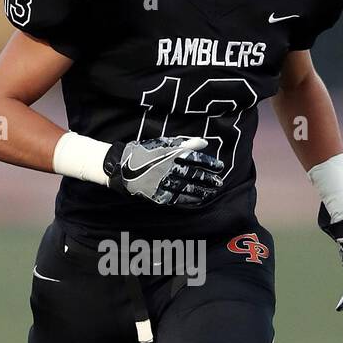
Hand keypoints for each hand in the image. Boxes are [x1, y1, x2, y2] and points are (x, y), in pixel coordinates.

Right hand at [104, 135, 224, 207]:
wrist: (122, 167)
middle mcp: (168, 168)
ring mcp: (162, 182)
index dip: (208, 163)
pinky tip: (198, 200)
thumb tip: (204, 142)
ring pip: (187, 187)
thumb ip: (184, 143)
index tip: (220, 166)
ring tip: (212, 192)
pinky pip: (176, 198)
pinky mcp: (157, 193)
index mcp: (170, 154)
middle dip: (208, 179)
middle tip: (219, 182)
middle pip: (193, 174)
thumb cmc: (144, 152)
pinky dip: (189, 199)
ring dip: (201, 190)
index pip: (194, 158)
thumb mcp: (163, 143)